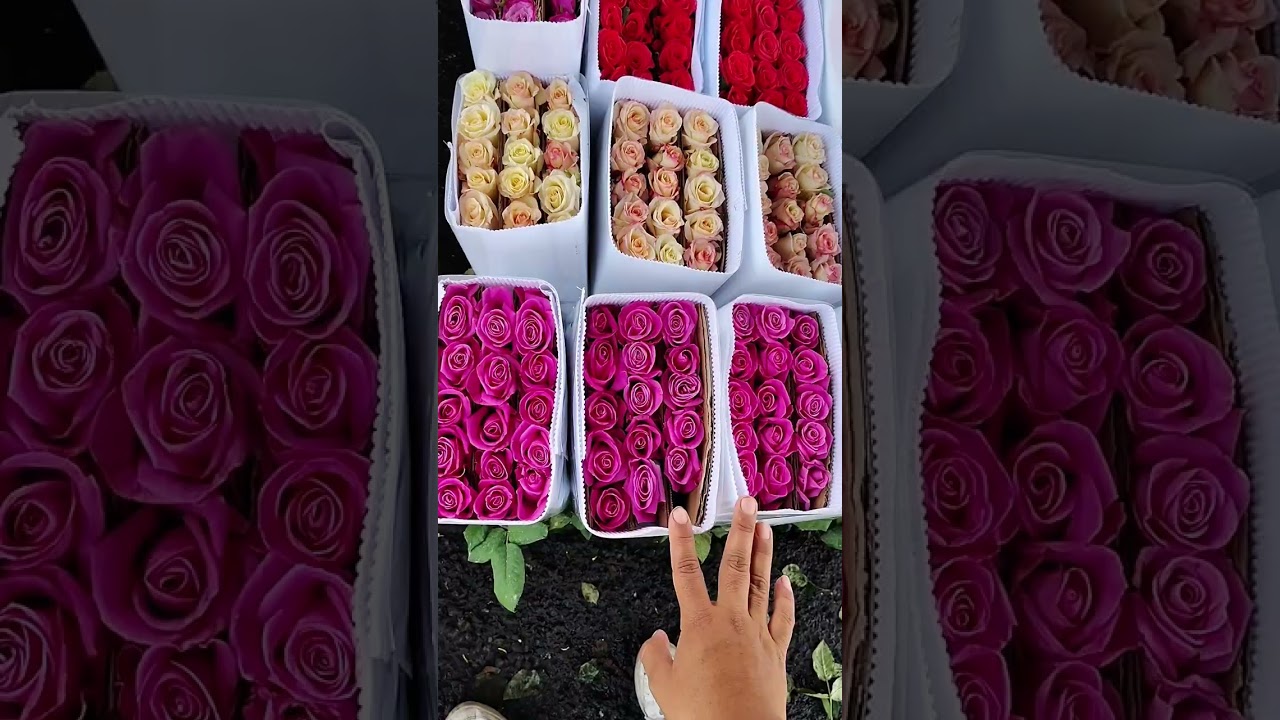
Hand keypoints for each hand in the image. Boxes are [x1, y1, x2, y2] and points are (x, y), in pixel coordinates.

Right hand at [640, 497, 794, 719]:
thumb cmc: (703, 713)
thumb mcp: (663, 686)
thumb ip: (654, 657)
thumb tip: (655, 639)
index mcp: (699, 625)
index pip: (685, 572)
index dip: (681, 540)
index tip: (680, 515)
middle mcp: (730, 620)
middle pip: (734, 566)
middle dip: (740, 530)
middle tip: (746, 502)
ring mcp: (756, 632)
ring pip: (759, 583)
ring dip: (762, 553)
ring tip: (765, 526)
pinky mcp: (775, 650)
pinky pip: (782, 617)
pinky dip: (785, 597)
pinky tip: (785, 581)